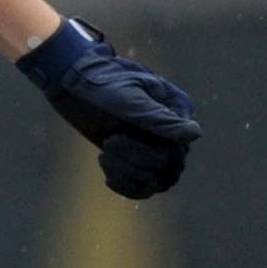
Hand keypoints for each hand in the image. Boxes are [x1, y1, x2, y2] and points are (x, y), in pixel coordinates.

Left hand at [16, 18, 200, 198]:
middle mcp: (172, 130)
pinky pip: (145, 186)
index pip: (176, 149)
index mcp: (176, 110)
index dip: (146, 152)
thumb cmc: (100, 81)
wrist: (72, 79)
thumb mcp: (127, 98)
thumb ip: (157, 117)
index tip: (113, 138)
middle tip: (107, 143)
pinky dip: (127, 187)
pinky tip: (107, 177)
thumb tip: (194, 134)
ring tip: (104, 157)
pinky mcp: (136, 156)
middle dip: (134, 161)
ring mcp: (155, 144)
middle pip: (169, 166)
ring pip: (159, 180)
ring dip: (130, 176)